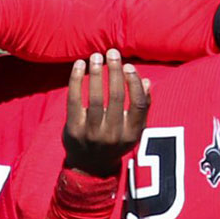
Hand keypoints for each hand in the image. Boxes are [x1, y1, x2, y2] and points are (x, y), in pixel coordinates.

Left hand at [61, 50, 149, 177]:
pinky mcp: (73, 130)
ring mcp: (92, 133)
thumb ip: (142, 107)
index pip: (138, 104)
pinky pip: (74, 100)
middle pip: (115, 97)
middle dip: (114, 71)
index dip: (134, 82)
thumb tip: (146, 81)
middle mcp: (113, 134)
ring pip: (95, 97)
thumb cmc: (115, 141)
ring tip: (96, 56)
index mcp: (132, 133)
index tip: (128, 66)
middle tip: (112, 52)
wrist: (90, 167)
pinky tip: (79, 65)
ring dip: (96, 73)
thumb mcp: (133, 130)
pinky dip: (75, 80)